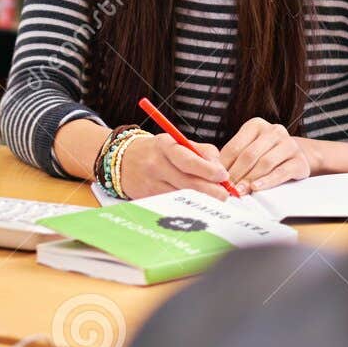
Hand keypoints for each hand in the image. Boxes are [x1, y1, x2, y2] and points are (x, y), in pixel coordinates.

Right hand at [116, 132, 233, 199]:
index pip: (188, 160)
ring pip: (182, 196)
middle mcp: (156, 164)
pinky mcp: (149, 198)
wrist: (123, 160)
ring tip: (214, 198)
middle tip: (224, 194)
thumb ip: (202, 151)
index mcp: (165, 145)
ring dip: (202, 199)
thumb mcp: (177, 142)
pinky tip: (197, 203)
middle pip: (188, 183)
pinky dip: (188, 204)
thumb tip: (220, 169)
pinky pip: (173, 203)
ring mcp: (151, 183)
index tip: (223, 175)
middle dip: (211, 190)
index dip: (208, 170)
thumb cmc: (157, 151)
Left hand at [219, 118, 312, 193]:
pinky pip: (281, 172)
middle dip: (236, 174)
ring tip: (239, 191)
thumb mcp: (249, 149)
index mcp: (256, 125)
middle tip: (227, 188)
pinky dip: (267, 182)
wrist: (295, 157)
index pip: (235, 146)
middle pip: (249, 155)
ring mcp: (289, 144)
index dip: (224, 165)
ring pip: (265, 163)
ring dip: (249, 179)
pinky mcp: (299, 160)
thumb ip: (233, 158)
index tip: (217, 179)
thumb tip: (215, 173)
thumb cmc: (265, 154)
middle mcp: (274, 131)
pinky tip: (256, 188)